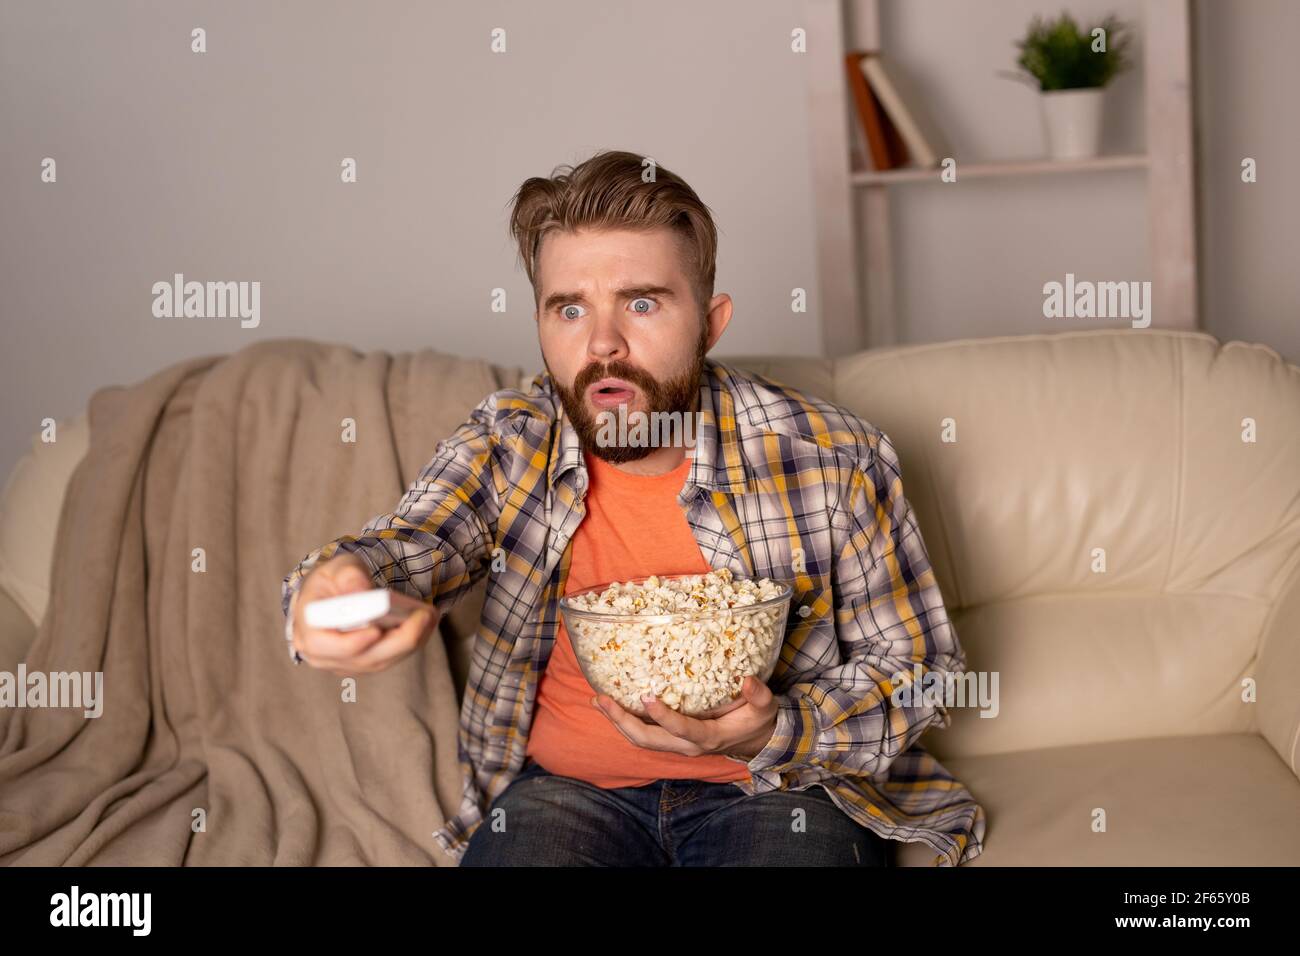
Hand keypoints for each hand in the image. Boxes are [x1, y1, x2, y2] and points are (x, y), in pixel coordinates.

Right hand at [291, 554, 439, 675]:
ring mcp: (342, 663)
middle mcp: (321, 653)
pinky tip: (426, 625)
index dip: (350, 643)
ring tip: (431, 617)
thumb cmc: (332, 581)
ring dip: (410, 642)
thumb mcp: (337, 568)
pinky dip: (409, 644)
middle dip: (398, 639)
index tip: (376, 630)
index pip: (322, 645)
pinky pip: (387, 660)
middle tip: (424, 617)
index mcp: (307, 628)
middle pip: (361, 657)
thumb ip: (349, 576)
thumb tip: (361, 592)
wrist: (331, 595)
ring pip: (379, 662)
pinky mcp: (361, 664)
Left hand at [591, 676, 778, 762]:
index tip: (646, 696)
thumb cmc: (757, 721)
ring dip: (617, 721)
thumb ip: (759, 695)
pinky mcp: (670, 739)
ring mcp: (676, 745)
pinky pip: (642, 734)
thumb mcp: (765, 708)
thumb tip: (747, 679)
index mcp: (708, 738)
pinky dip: (624, 721)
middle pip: (648, 740)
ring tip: (598, 701)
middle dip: (622, 721)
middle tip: (603, 700)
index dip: (663, 716)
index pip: (682, 730)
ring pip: (640, 739)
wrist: (753, 740)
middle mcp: (687, 745)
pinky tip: (610, 705)